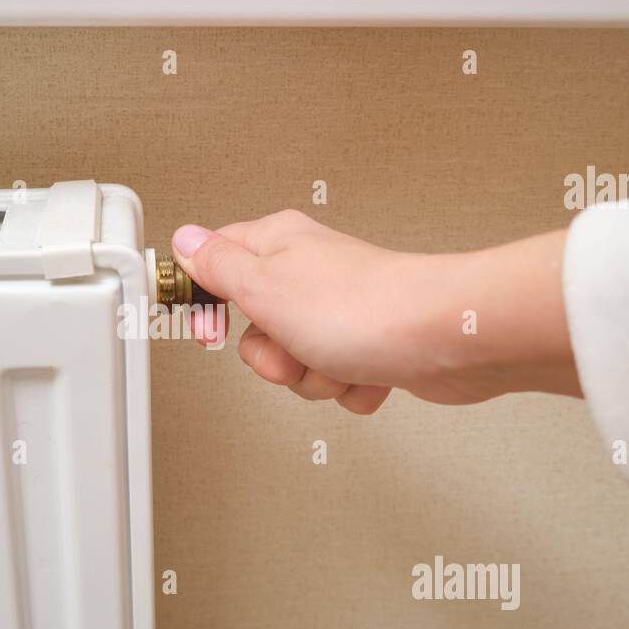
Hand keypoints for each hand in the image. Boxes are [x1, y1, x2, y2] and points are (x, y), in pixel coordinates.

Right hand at [171, 210, 580, 412]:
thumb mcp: (262, 284)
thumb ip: (216, 265)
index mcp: (277, 245)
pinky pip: (337, 384)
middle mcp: (309, 275)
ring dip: (313, 378)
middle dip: (273, 358)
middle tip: (293, 345)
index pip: (216, 264)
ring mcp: (341, 314)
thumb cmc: (363, 308)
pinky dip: (350, 389)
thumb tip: (185, 240)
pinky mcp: (371, 348)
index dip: (208, 304)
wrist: (443, 339)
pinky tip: (368, 373)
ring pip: (296, 366)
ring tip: (339, 359)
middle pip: (256, 333)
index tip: (210, 329)